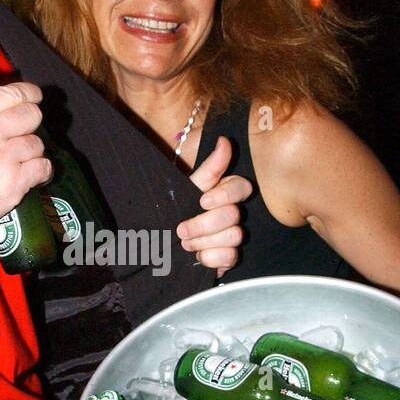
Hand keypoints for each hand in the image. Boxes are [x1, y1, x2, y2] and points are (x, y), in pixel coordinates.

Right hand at [0, 81, 51, 246]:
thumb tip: (8, 107)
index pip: (13, 93)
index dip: (30, 95)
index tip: (34, 98)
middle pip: (32, 115)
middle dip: (31, 126)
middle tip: (22, 137)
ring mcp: (2, 155)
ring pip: (38, 143)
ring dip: (32, 154)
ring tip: (17, 164)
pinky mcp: (14, 180)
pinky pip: (43, 167)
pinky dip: (41, 173)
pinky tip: (30, 176)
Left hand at [177, 137, 251, 276]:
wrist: (158, 242)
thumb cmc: (174, 210)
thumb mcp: (186, 188)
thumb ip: (209, 168)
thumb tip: (224, 140)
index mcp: (224, 192)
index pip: (241, 187)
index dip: (225, 195)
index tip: (202, 201)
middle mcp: (232, 212)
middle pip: (234, 215)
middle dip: (204, 224)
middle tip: (182, 230)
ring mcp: (232, 235)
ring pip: (234, 236)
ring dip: (205, 241)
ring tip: (186, 244)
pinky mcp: (229, 256)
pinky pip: (232, 257)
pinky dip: (212, 258)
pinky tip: (198, 256)